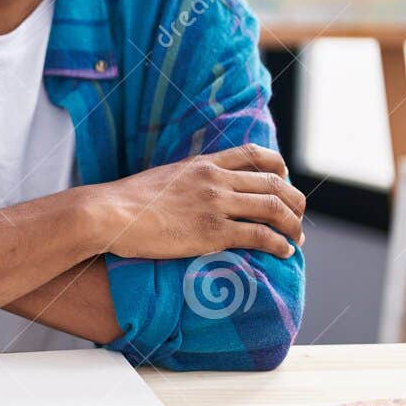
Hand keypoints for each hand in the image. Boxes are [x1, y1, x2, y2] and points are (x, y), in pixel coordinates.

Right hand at [85, 143, 304, 260]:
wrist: (108, 214)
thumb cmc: (125, 203)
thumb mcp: (162, 178)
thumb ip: (185, 181)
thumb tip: (189, 194)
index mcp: (203, 163)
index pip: (254, 153)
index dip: (278, 167)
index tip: (283, 181)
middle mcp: (215, 179)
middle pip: (273, 182)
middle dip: (294, 200)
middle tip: (297, 217)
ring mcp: (215, 204)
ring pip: (274, 207)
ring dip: (292, 224)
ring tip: (296, 238)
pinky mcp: (213, 232)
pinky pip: (260, 235)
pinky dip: (279, 244)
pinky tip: (284, 252)